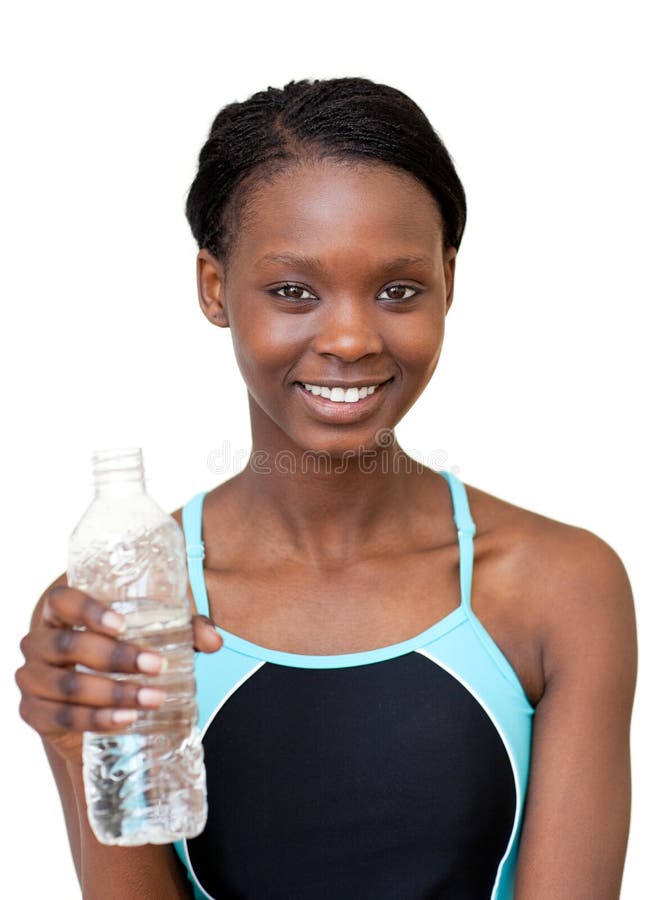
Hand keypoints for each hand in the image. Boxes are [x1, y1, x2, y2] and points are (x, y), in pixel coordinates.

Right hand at [16, 584, 222, 763]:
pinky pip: (63, 718)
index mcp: (60, 612)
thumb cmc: (120, 650)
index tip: (121, 625)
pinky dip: (96, 720)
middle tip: (156, 666)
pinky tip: (126, 720)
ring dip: (113, 694)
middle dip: (115, 657)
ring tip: (152, 699)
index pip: (61, 599)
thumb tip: (214, 640)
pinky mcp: (34, 713)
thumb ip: (183, 629)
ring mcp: (32, 679)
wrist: (90, 700)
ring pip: (67, 686)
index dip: (86, 610)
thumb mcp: (148, 633)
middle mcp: (39, 642)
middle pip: (68, 646)